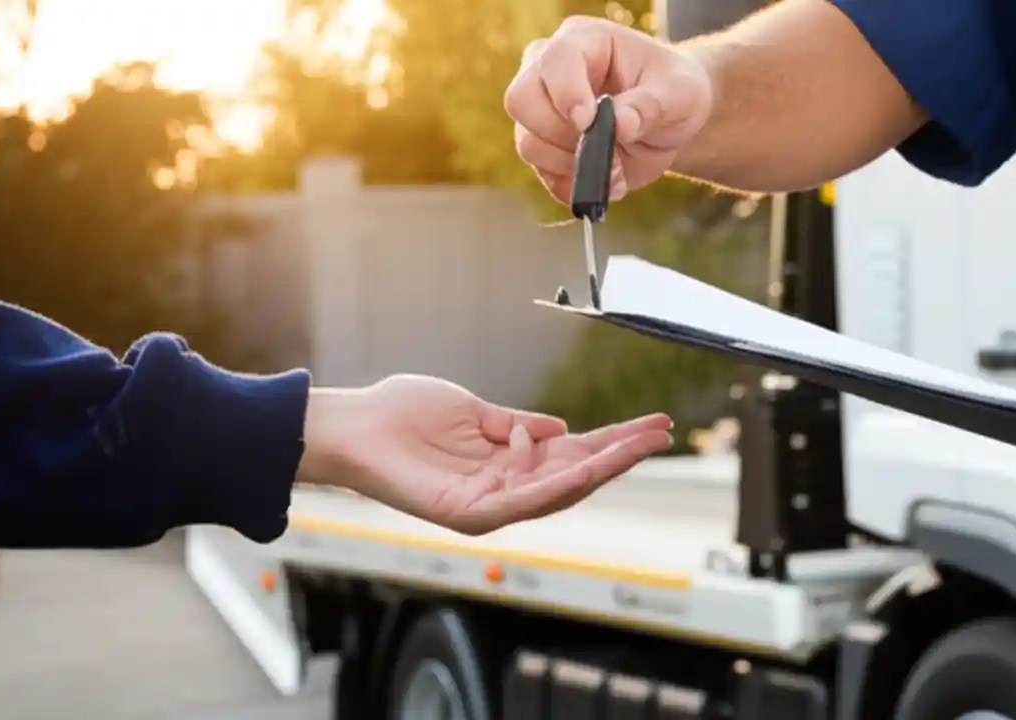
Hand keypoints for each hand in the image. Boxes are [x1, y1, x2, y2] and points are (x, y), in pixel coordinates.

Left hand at [298, 375, 672, 534]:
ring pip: (558, 491)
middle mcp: (504, 489)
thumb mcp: (474, 412)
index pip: (573, 454)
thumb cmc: (402, 415)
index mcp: (509, 463)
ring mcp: (488, 505)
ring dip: (601, 467)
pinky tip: (585, 464)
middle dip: (621, 454)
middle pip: (576, 475)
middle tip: (662, 434)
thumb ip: (516, 424)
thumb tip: (561, 428)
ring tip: (638, 445)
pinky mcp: (466, 514)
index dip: (613, 441)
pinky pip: (521, 502)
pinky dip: (555, 484)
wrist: (353, 425)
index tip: (652, 424)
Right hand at [504, 15, 713, 204]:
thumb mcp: (681, 93)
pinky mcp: (547, 146)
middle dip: (561, 134)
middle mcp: (550, 70)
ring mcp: (543, 109)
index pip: (553, 61)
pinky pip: (543, 173)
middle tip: (604, 147)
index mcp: (583, 40)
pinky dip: (574, 186)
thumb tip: (619, 124)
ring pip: (528, 142)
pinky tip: (607, 182)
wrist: (671, 120)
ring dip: (573, 166)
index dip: (566, 94)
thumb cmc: (674, 91)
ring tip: (617, 169)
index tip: (590, 123)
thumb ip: (652, 106)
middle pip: (521, 100)